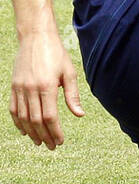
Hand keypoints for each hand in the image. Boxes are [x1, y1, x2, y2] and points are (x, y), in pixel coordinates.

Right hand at [10, 29, 84, 149]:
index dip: (55, 132)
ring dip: (32, 133)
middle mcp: (31, 89)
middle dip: (45, 136)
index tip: (60, 141)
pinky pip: (13, 110)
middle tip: (52, 146)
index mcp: (47, 86)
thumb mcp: (69, 71)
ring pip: (23, 118)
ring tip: (40, 142)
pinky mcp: (13, 87)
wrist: (36, 37)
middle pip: (36, 121)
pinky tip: (25, 131)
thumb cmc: (56, 53)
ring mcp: (20, 89)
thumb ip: (73, 95)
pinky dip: (18, 123)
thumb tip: (80, 115)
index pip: (50, 116)